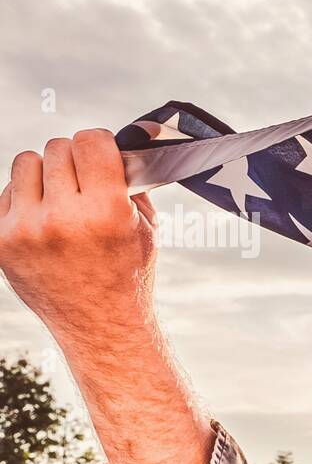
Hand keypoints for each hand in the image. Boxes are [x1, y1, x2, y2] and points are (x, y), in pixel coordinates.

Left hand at [0, 130, 156, 347]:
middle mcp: (62, 219)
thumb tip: (131, 138)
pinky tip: (44, 222)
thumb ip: (132, 180)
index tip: (102, 156)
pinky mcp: (1, 241)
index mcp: (106, 213)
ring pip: (26, 163)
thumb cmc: (128, 273)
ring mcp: (25, 230)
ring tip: (62, 201)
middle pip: (57, 148)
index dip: (99, 144)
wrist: (101, 325)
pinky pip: (6, 192)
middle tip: (86, 185)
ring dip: (46, 175)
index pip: (89, 140)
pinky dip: (25, 199)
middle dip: (74, 161)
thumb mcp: (145, 227)